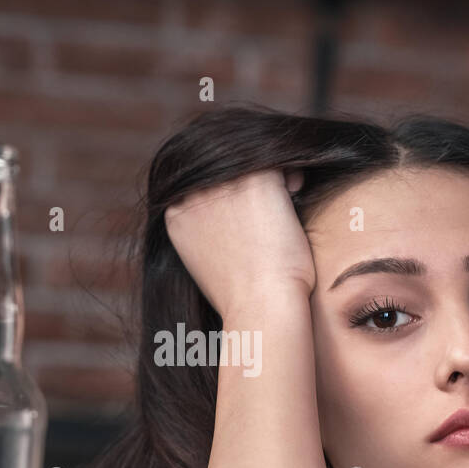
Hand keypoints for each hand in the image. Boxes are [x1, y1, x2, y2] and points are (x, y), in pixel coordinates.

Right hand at [163, 168, 311, 317]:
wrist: (260, 306)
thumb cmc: (240, 296)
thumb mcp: (206, 260)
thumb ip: (206, 230)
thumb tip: (225, 216)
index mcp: (175, 213)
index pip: (204, 186)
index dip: (230, 197)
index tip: (248, 219)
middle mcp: (193, 193)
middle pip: (226, 170)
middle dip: (251, 184)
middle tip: (269, 214)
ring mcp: (222, 183)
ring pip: (252, 162)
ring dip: (272, 180)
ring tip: (283, 210)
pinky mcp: (255, 178)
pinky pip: (279, 161)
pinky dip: (290, 177)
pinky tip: (292, 201)